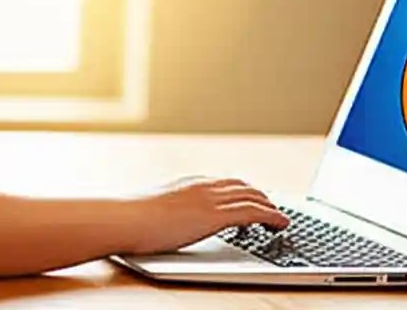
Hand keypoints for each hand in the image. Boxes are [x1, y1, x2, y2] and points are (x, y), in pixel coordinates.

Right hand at [124, 176, 288, 254]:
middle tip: (270, 209)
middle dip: (260, 197)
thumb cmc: (130, 218)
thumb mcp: (151, 209)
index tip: (249, 199)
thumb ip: (162, 210)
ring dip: (270, 207)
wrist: (125, 219)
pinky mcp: (216, 215)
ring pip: (253, 197)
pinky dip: (272, 216)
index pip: (223, 183)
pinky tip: (280, 223)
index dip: (241, 192)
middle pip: (243, 187)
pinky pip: (253, 212)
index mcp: (187, 183)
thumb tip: (155, 219)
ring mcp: (210, 199)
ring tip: (279, 219)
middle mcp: (202, 186)